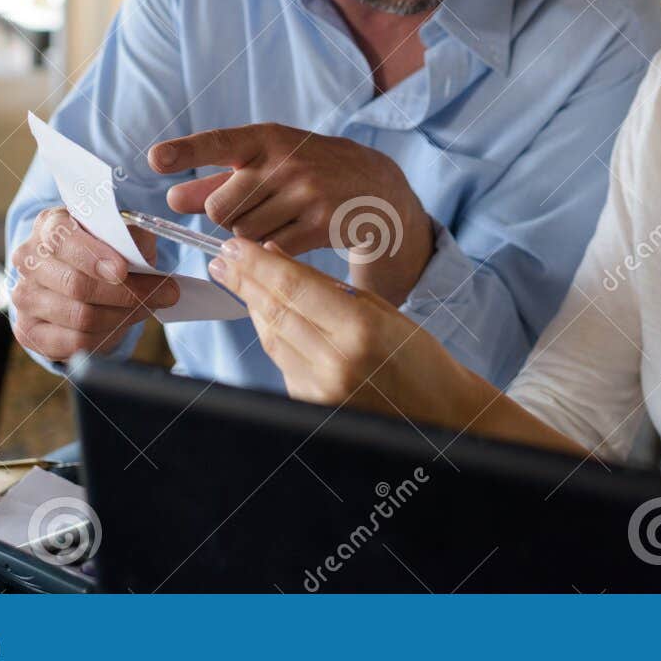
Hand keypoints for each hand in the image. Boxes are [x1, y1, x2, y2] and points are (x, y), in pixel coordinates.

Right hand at [9, 207, 179, 361]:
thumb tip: (143, 258)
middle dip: (126, 293)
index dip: (94, 257)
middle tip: (164, 293)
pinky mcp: (29, 331)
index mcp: (49, 225)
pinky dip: (108, 335)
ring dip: (123, 315)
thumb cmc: (104, 249)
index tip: (122, 270)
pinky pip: (75, 343)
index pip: (64, 240)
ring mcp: (24, 297)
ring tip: (147, 306)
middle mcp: (29, 260)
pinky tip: (123, 322)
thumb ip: (133, 239)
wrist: (79, 273)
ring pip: (80, 317)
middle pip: (76, 285)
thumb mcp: (121, 233)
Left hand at [149, 124, 433, 304]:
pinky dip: (272, 251)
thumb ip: (216, 181)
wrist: (373, 184)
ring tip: (278, 220)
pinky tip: (291, 236)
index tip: (155, 159)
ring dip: (250, 237)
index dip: (185, 152)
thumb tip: (173, 200)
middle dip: (224, 219)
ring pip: (243, 234)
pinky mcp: (320, 223)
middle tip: (250, 210)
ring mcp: (305, 192)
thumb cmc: (305, 170)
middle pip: (219, 209)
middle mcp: (285, 161)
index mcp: (266, 138)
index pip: (218, 144)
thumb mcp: (264, 163)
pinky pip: (271, 250)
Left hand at [207, 237, 474, 425]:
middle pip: (274, 312)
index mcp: (360, 330)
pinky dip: (272, 335)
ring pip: (271, 338)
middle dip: (244, 281)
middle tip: (222, 257)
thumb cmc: (417, 357)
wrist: (438, 414)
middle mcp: (335, 363)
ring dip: (253, 306)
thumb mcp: (381, 310)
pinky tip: (266, 315)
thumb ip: (327, 288)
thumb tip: (277, 261)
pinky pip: (282, 363)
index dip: (259, 264)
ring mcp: (319, 391)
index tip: (235, 245)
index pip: (294, 288)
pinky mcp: (309, 408)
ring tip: (237, 280)